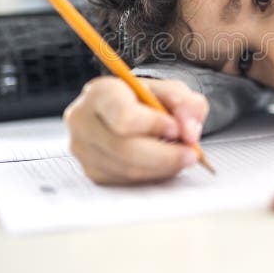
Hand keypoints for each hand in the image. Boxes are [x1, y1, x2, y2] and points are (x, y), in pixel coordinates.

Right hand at [64, 76, 208, 183]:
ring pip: (126, 169)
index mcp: (100, 92)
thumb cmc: (147, 99)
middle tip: (191, 153)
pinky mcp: (92, 171)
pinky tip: (163, 164)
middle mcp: (82, 120)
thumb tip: (189, 133)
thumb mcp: (171, 91)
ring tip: (181, 157)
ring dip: (162, 167)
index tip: (176, 128)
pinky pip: (126, 181)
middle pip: (124, 148)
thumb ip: (186, 104)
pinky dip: (152, 175)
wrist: (127, 111)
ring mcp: (83, 149)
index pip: (123, 116)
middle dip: (164, 155)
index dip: (153, 125)